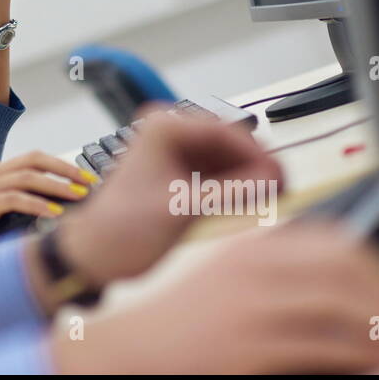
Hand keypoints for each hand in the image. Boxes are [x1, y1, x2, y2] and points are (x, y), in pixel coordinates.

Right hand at [0, 151, 93, 260]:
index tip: (84, 178)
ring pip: (29, 177)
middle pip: (35, 160)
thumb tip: (49, 213)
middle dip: (66, 169)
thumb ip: (13, 207)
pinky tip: (55, 214)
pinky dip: (39, 205)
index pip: (34, 159)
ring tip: (80, 196)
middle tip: (89, 182)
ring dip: (58, 186)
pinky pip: (15, 199)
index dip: (61, 165)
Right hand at [51, 221, 378, 373]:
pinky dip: (363, 357)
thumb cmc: (176, 323)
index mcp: (249, 248)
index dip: (373, 259)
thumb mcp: (224, 279)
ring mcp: (256, 309)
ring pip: (346, 307)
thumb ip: (270, 272)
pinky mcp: (255, 348)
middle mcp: (256, 270)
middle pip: (346, 267)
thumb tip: (332, 287)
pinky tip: (376, 363)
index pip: (329, 238)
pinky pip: (328, 348)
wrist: (131, 352)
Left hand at [59, 108, 283, 285]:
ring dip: (248, 175)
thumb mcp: (183, 208)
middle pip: (228, 142)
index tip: (279, 175)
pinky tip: (252, 199)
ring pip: (227, 157)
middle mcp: (169, 131)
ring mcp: (175, 151)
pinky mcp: (180, 171)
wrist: (97, 252)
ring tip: (272, 196)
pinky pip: (218, 171)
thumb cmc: (124, 227)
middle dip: (255, 164)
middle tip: (281, 187)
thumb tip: (273, 178)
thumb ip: (231, 191)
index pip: (223, 131)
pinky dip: (236, 184)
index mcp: (163, 127)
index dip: (256, 154)